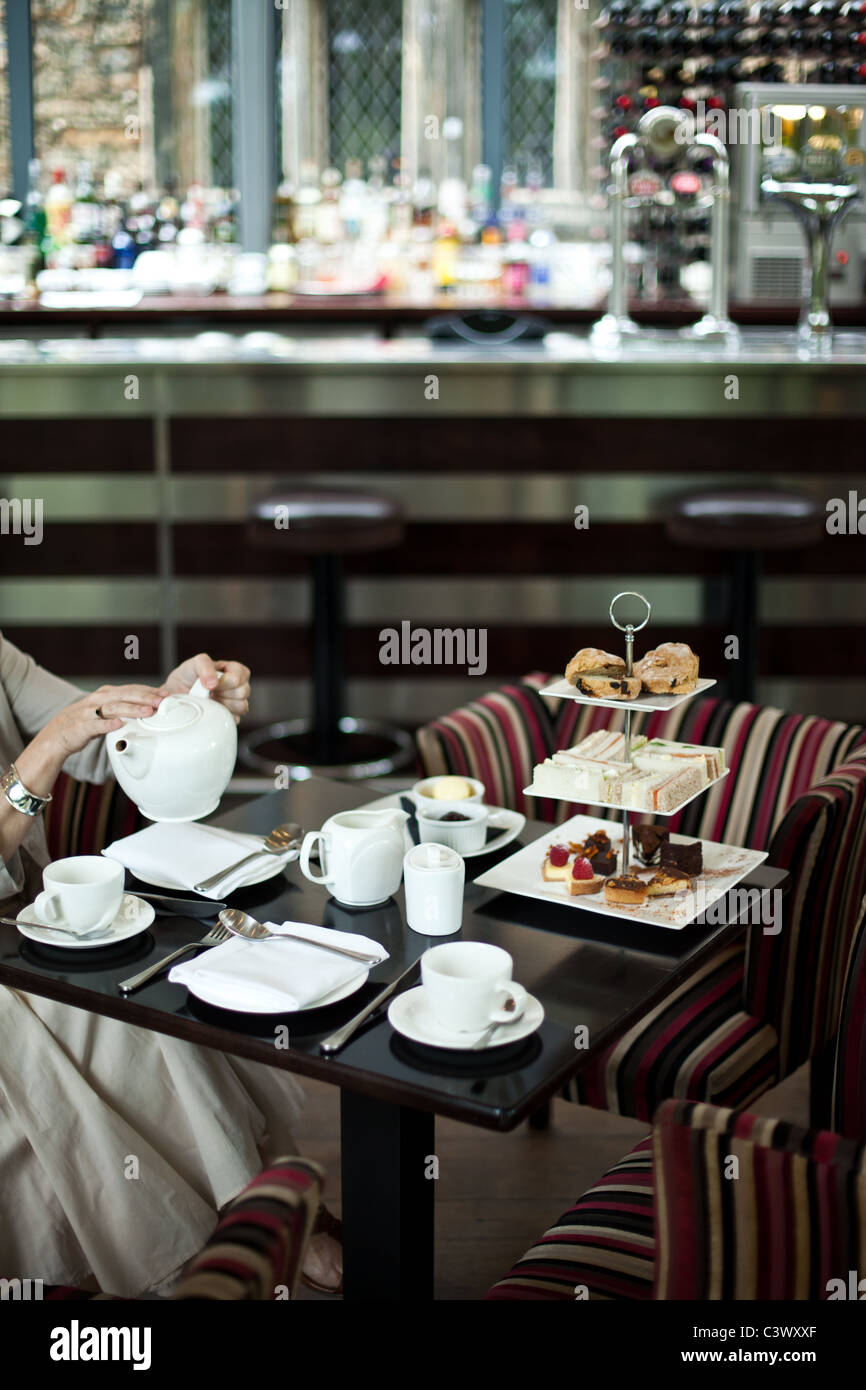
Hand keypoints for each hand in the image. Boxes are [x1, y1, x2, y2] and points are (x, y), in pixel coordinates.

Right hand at [39, 684, 163, 758]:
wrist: (57, 734)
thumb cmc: (86, 722)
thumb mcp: (105, 711)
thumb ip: (123, 708)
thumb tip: (149, 708)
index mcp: (106, 694)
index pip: (131, 689)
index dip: (149, 691)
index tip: (165, 694)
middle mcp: (98, 699)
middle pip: (125, 695)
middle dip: (145, 697)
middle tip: (162, 701)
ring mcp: (89, 712)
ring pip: (113, 707)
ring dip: (131, 709)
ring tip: (147, 712)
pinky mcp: (81, 726)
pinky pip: (95, 725)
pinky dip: (107, 724)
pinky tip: (119, 724)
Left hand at [161, 653, 250, 723]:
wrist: (176, 694)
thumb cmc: (187, 676)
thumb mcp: (194, 663)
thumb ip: (205, 667)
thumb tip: (213, 683)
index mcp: (232, 670)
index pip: (242, 674)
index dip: (226, 680)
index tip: (211, 684)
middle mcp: (236, 686)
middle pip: (243, 691)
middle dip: (223, 692)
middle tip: (209, 692)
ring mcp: (234, 702)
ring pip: (242, 706)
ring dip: (223, 705)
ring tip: (211, 701)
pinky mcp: (230, 717)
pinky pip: (234, 720)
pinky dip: (222, 717)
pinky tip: (212, 711)